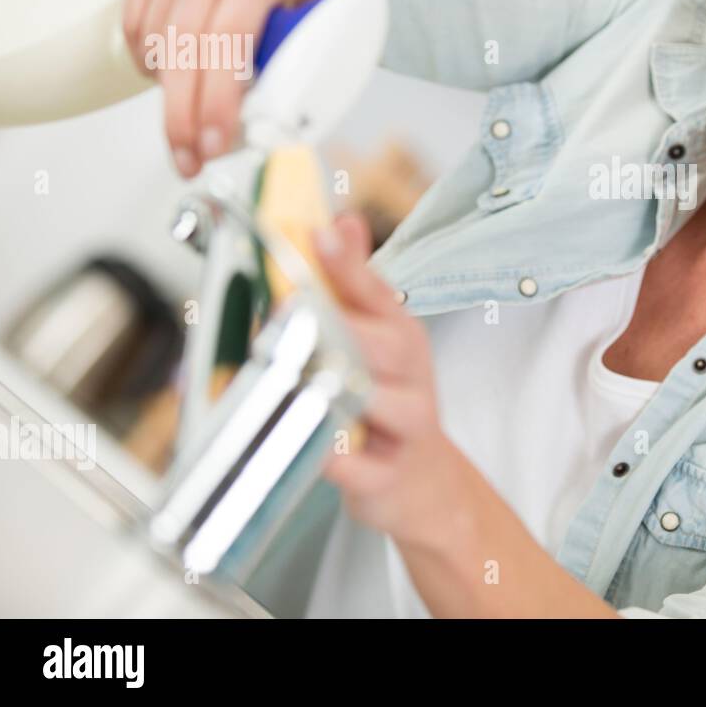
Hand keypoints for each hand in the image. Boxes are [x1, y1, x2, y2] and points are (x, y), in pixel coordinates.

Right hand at [123, 0, 345, 177]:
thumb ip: (319, 39)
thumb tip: (307, 108)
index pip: (227, 43)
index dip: (218, 101)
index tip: (218, 143)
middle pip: (182, 51)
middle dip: (182, 117)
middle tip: (190, 162)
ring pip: (153, 40)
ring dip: (165, 95)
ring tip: (186, 132)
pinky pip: (136, 20)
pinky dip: (147, 59)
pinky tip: (168, 82)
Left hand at [312, 211, 457, 546]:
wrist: (424, 484)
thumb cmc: (390, 403)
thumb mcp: (379, 339)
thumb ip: (353, 284)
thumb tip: (341, 222)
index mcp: (401, 333)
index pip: (376, 290)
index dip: (347, 263)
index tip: (320, 233)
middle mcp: (409, 373)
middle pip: (378, 342)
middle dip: (331, 327)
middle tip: (281, 310)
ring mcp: (404, 423)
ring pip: (371, 399)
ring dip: (331, 388)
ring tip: (294, 376)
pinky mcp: (387, 473)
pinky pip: (356, 464)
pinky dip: (333, 458)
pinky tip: (314, 448)